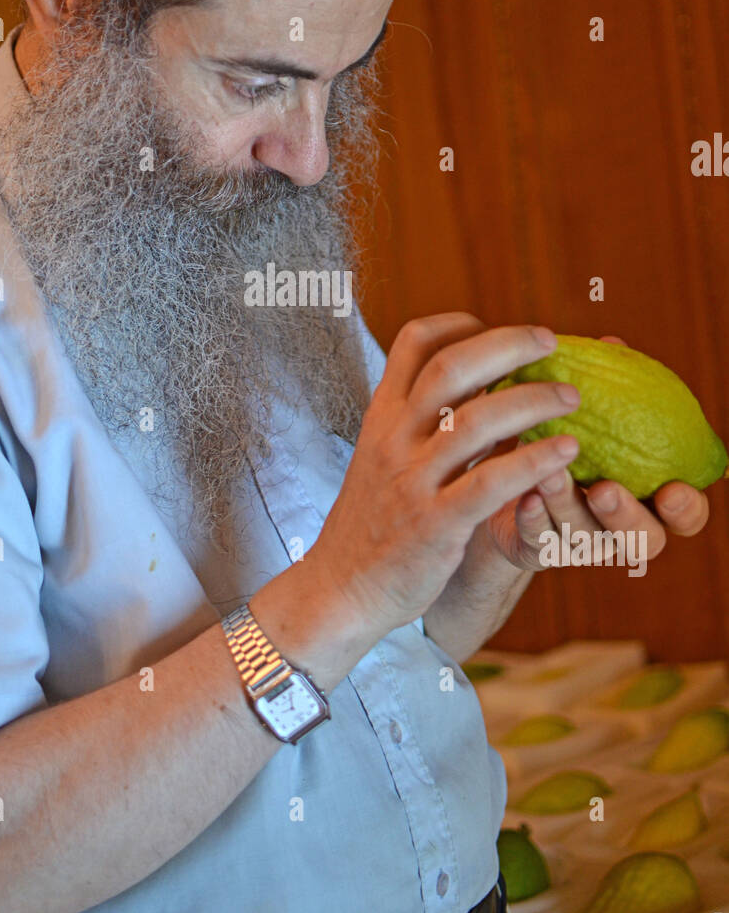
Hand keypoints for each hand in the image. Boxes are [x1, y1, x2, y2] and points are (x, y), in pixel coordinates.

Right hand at [310, 313, 583, 636]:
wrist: (340, 588)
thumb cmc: (376, 521)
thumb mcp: (384, 456)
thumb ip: (423, 420)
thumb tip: (482, 385)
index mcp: (382, 415)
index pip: (414, 343)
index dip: (459, 324)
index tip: (496, 327)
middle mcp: (394, 438)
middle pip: (452, 368)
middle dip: (508, 345)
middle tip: (551, 342)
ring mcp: (412, 480)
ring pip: (477, 421)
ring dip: (533, 400)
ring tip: (572, 397)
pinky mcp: (435, 524)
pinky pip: (491, 482)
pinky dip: (534, 460)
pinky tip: (567, 451)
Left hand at [484, 335, 710, 572]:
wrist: (506, 482)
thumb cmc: (561, 440)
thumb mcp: (587, 416)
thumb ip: (609, 390)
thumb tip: (615, 347)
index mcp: (649, 497)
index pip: (686, 515)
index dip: (686, 509)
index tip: (672, 490)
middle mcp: (621, 528)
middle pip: (644, 540)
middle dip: (626, 517)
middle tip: (604, 489)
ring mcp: (581, 544)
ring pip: (584, 537)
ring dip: (568, 505)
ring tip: (549, 475)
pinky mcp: (538, 549)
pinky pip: (539, 540)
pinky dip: (534, 519)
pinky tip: (525, 498)